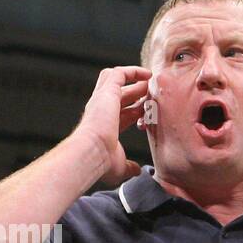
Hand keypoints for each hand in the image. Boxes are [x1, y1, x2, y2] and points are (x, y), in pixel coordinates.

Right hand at [72, 66, 152, 185]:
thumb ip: (130, 166)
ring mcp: (102, 99)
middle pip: (118, 94)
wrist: (92, 152)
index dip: (136, 111)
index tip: (149, 113)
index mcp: (103, 125)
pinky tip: (147, 75)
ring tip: (148, 80)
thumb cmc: (102, 162)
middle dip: (135, 93)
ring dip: (132, 78)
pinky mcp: (107, 91)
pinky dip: (133, 71)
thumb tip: (137, 170)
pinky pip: (120, 73)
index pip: (121, 113)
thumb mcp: (121, 166)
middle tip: (150, 94)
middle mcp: (100, 109)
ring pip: (114, 78)